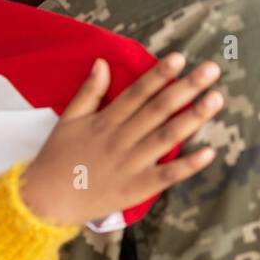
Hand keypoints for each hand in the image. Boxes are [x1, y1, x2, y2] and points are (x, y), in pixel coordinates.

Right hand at [19, 52, 221, 226]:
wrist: (44, 201)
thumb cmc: (57, 158)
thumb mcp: (68, 119)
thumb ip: (89, 91)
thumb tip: (102, 62)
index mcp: (107, 121)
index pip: (138, 93)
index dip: (159, 74)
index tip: (180, 58)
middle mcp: (122, 139)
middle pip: (159, 109)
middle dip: (187, 88)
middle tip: (212, 70)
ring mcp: (131, 164)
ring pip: (167, 137)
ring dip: (193, 118)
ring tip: (216, 99)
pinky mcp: (137, 188)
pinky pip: (166, 175)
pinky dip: (187, 165)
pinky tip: (209, 152)